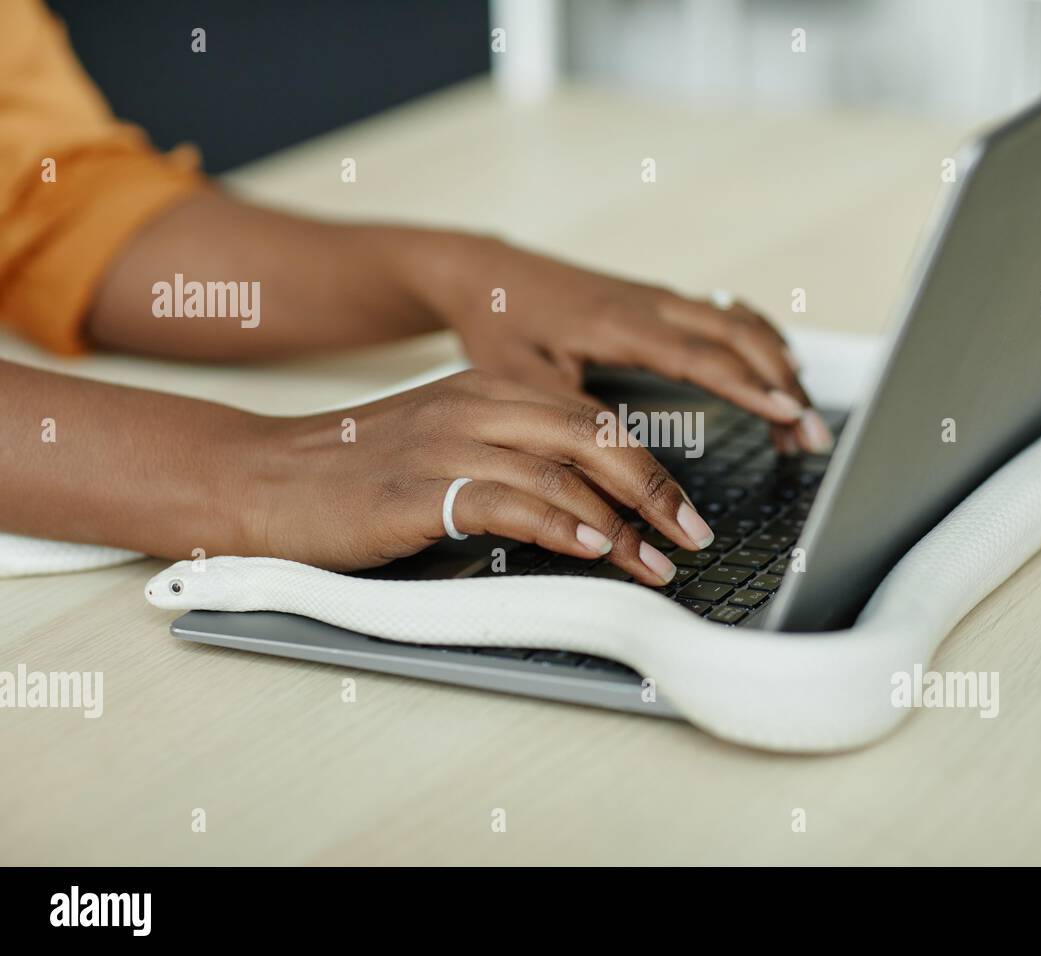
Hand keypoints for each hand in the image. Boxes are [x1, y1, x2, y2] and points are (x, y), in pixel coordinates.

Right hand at [246, 369, 715, 583]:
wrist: (262, 478)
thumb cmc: (359, 474)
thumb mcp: (448, 446)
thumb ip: (516, 461)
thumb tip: (594, 508)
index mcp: (491, 388)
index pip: (596, 420)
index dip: (652, 467)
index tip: (685, 512)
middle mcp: (477, 404)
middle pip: (595, 437)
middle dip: (656, 490)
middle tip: (694, 536)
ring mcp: (447, 441)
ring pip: (562, 469)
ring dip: (619, 523)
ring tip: (655, 564)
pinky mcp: (417, 487)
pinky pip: (507, 499)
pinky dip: (558, 523)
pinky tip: (591, 548)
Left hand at [398, 236, 833, 453]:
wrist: (487, 271)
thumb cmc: (501, 324)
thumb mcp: (525, 380)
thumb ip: (576, 416)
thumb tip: (627, 458)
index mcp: (620, 325)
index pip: (703, 356)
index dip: (751, 386)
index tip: (790, 413)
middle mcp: (650, 304)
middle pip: (739, 337)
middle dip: (784, 385)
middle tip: (814, 435)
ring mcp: (658, 297)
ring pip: (739, 322)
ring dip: (778, 364)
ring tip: (803, 416)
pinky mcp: (658, 300)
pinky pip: (726, 312)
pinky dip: (760, 339)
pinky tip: (776, 365)